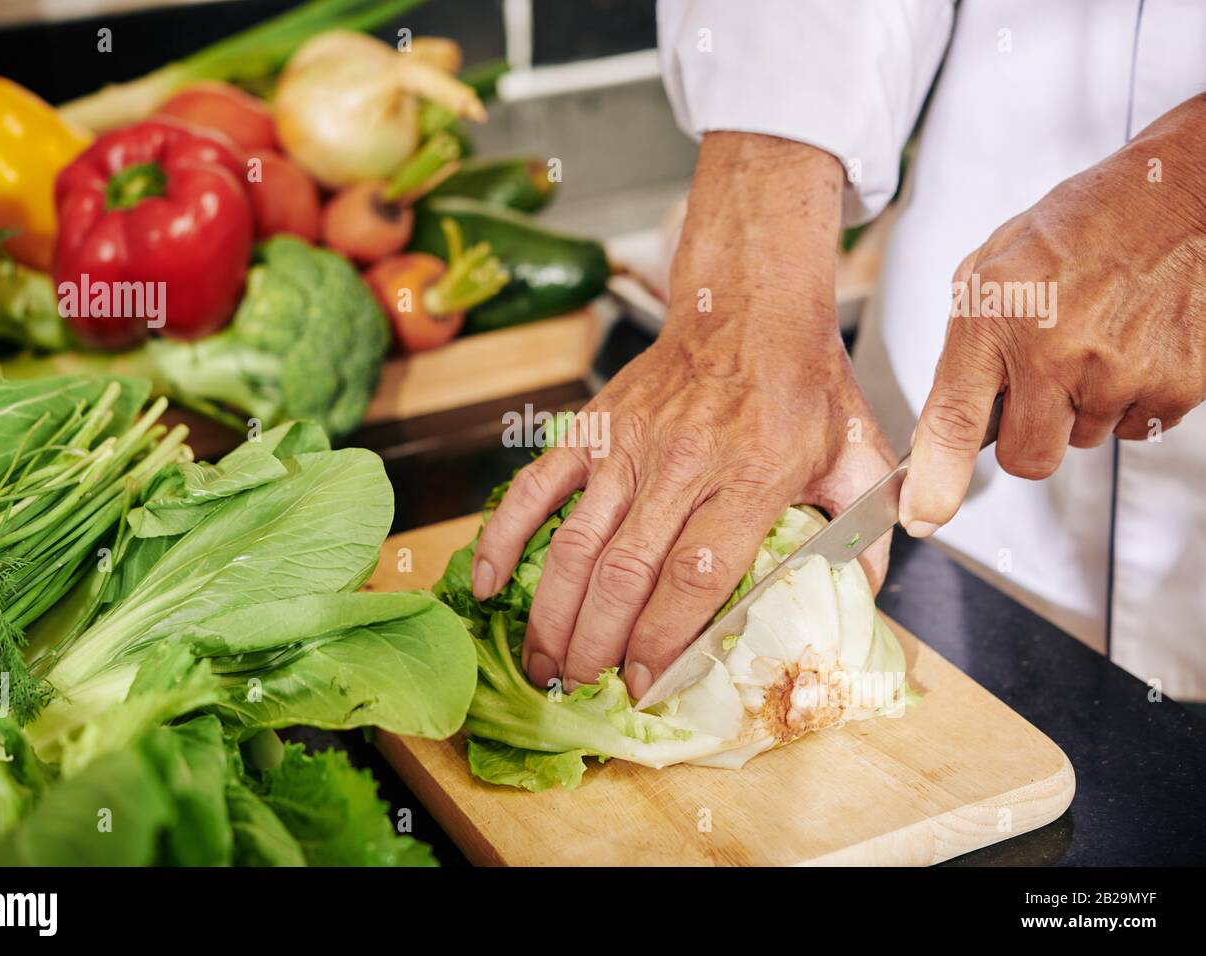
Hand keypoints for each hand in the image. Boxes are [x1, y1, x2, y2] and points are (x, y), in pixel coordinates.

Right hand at [471, 133, 895, 697]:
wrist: (745, 308)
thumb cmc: (802, 387)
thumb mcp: (858, 455)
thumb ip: (865, 532)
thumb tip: (861, 603)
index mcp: (751, 478)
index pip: (697, 574)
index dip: (664, 638)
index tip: (645, 684)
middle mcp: (682, 467)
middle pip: (626, 571)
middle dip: (598, 642)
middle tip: (582, 690)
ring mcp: (627, 448)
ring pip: (577, 543)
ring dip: (553, 611)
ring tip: (542, 664)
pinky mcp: (591, 430)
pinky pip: (534, 486)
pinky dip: (505, 535)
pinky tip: (487, 585)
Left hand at [900, 94, 1205, 534]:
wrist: (1178, 196)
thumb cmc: (1081, 228)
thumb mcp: (993, 270)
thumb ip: (968, 347)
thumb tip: (947, 423)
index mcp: (996, 320)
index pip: (954, 421)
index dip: (937, 480)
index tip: (923, 516)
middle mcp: (1056, 353)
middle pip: (1029, 459)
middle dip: (1029, 437)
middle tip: (1042, 385)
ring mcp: (1121, 373)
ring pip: (1086, 439)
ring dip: (1084, 407)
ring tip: (1096, 340)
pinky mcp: (1178, 384)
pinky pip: (1138, 425)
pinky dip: (1133, 397)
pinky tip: (1133, 344)